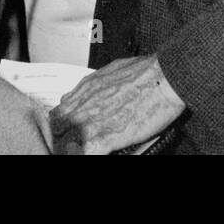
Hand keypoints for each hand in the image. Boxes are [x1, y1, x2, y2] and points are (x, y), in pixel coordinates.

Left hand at [50, 55, 184, 154]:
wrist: (164, 78)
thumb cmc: (146, 71)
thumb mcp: (114, 69)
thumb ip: (96, 84)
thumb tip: (88, 91)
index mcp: (87, 89)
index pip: (60, 111)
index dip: (63, 122)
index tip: (68, 128)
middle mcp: (85, 106)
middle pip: (59, 129)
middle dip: (64, 137)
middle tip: (73, 143)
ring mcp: (94, 123)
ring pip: (68, 144)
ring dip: (74, 148)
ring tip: (84, 148)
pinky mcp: (107, 138)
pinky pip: (86, 153)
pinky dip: (88, 154)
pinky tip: (96, 152)